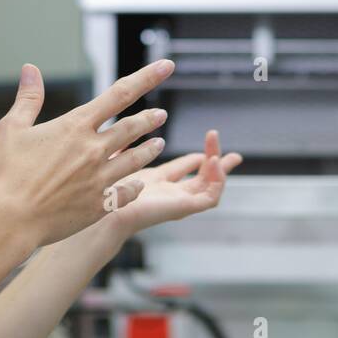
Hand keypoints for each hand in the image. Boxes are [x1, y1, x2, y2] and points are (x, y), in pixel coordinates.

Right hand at [0, 59, 175, 247]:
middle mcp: (93, 150)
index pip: (119, 94)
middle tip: (162, 115)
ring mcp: (99, 179)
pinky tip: (138, 184)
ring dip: (149, 149)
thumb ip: (28, 98)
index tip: (166, 66)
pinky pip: (126, 193)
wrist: (7, 219)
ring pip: (135, 159)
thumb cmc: (5, 173)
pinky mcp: (99, 205)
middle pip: (132, 128)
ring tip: (159, 143)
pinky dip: (134, 186)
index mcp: (75, 126)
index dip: (147, 77)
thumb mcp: (12, 128)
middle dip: (150, 119)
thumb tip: (30, 68)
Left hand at [104, 129, 242, 238]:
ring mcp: (177, 202)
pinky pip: (210, 198)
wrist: (102, 213)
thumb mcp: (120, 159)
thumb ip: (127, 144)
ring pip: (209, 188)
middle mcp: (168, 193)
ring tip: (224, 153)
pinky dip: (217, 181)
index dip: (196, 157)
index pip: (182, 169)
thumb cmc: (103, 192)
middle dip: (219, 166)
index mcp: (154, 182)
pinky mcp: (183, 208)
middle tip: (236, 156)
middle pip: (202, 181)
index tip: (209, 141)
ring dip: (220, 170)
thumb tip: (130, 125)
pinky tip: (214, 162)